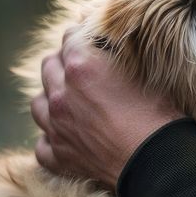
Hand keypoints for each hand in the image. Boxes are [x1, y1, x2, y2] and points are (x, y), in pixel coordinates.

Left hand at [31, 25, 184, 188]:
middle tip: (80, 64)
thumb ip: (119, 52)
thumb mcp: (144, 71)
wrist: (154, 162)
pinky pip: (42, 143)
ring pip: (38, 103)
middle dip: (63, 60)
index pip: (70, 38)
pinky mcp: (58, 157)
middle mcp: (61, 95)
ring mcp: (55, 127)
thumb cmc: (157, 114)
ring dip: (51, 96)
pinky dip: (51, 136)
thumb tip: (111, 40)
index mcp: (82, 68)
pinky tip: (65, 134)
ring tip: (67, 99)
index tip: (90, 36)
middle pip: (49, 65)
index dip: (81, 34)